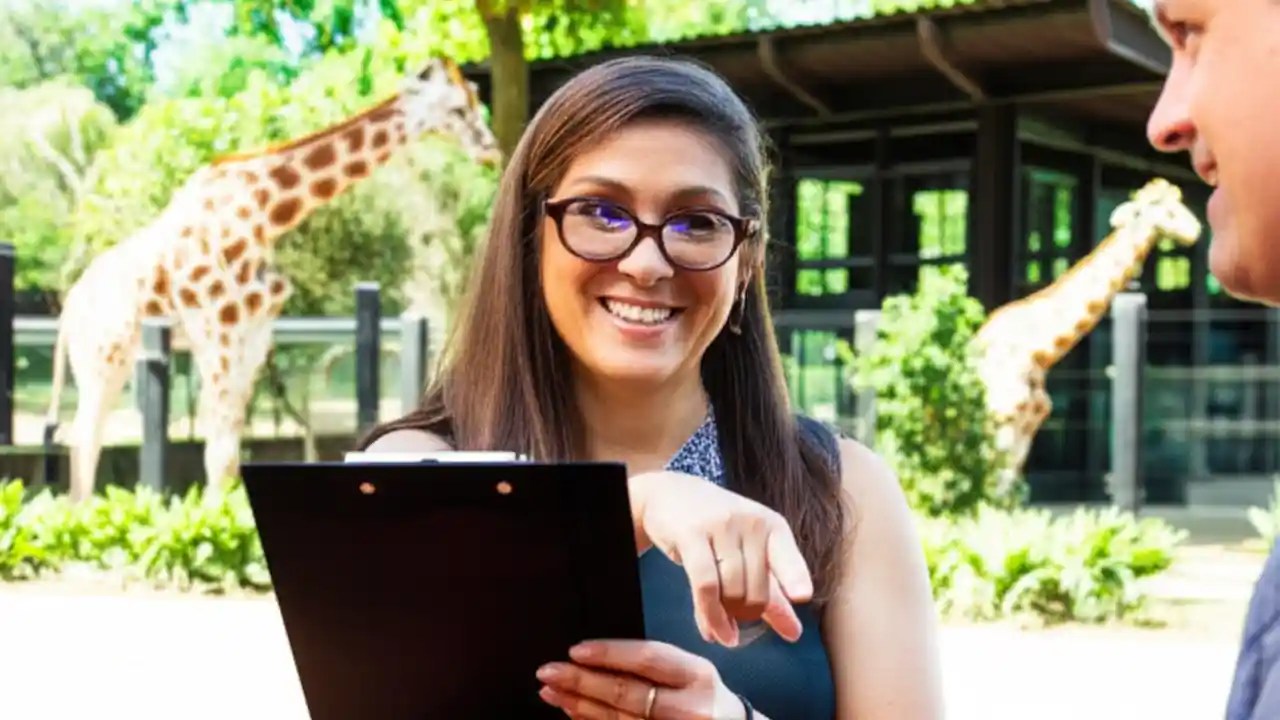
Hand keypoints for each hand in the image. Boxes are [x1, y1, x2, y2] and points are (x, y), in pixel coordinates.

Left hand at [537, 640, 744, 719]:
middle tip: (548, 672)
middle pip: (628, 692)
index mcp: (697, 674)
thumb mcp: (689, 673)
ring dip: (580, 706)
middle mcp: (690, 707)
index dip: (609, 653)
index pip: (647, 658)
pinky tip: (574, 713)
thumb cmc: (702, 697)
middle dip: (582, 682)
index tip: (575, 650)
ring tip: (551, 692)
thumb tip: (593, 658)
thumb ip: (652, 666)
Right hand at [629, 471, 812, 646]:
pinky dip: (710, 614)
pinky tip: (712, 631)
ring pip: (731, 590)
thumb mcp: (746, 552)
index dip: (795, 578)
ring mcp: (721, 526)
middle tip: (737, 624)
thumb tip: (794, 633)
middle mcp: (750, 523)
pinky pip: (706, 585)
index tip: (801, 596)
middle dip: (749, 615)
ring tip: (723, 631)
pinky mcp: (692, 534)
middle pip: (758, 588)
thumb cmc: (715, 529)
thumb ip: (771, 592)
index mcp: (772, 526)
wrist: (669, 494)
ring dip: (726, 619)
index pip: (790, 559)